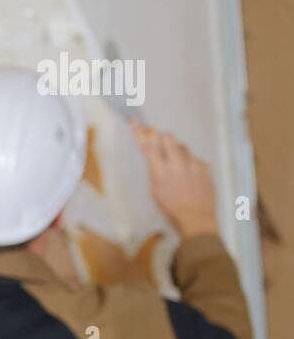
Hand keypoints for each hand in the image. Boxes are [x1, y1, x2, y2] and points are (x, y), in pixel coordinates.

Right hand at [132, 120, 218, 237]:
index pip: (147, 147)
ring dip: (176, 151)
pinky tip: (189, 176)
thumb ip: (154, 170)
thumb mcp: (155, 190)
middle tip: (159, 141)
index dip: (140, 132)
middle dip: (161, 138)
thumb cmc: (171, 208)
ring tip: (176, 165)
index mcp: (160, 173)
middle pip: (167, 138)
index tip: (135, 120)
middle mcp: (176, 166)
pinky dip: (189, 163)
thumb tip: (154, 154)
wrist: (197, 218)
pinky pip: (194, 157)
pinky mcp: (205, 167)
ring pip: (181, 146)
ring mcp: (192, 165)